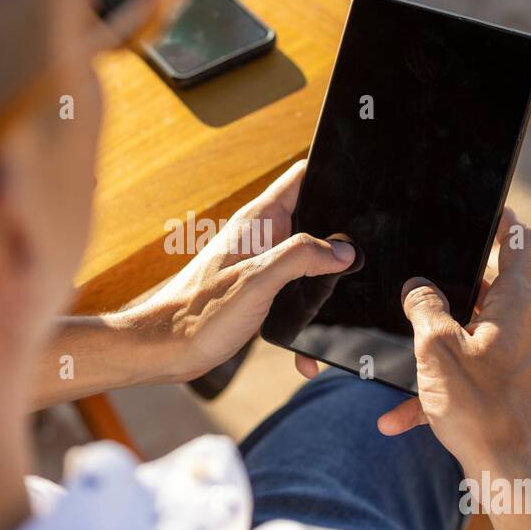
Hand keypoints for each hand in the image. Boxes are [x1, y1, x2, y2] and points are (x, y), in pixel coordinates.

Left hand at [131, 161, 355, 383]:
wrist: (165, 350)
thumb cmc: (199, 313)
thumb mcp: (257, 280)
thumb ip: (300, 257)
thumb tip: (343, 251)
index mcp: (258, 222)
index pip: (301, 178)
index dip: (332, 175)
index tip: (363, 190)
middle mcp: (261, 238)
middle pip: (314, 223)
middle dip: (341, 241)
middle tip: (365, 263)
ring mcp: (261, 265)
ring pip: (308, 263)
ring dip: (324, 287)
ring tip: (341, 313)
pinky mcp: (259, 293)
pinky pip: (293, 297)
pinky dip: (303, 322)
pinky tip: (307, 354)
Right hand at [377, 208, 530, 473]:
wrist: (508, 474)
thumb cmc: (479, 408)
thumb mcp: (436, 348)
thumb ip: (423, 308)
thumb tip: (417, 289)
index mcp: (515, 303)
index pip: (517, 243)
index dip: (501, 221)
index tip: (484, 208)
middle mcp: (523, 325)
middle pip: (485, 290)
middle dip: (446, 291)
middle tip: (414, 286)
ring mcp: (517, 358)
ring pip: (468, 337)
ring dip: (431, 350)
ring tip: (398, 356)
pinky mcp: (507, 389)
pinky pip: (465, 378)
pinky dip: (434, 391)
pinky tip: (395, 419)